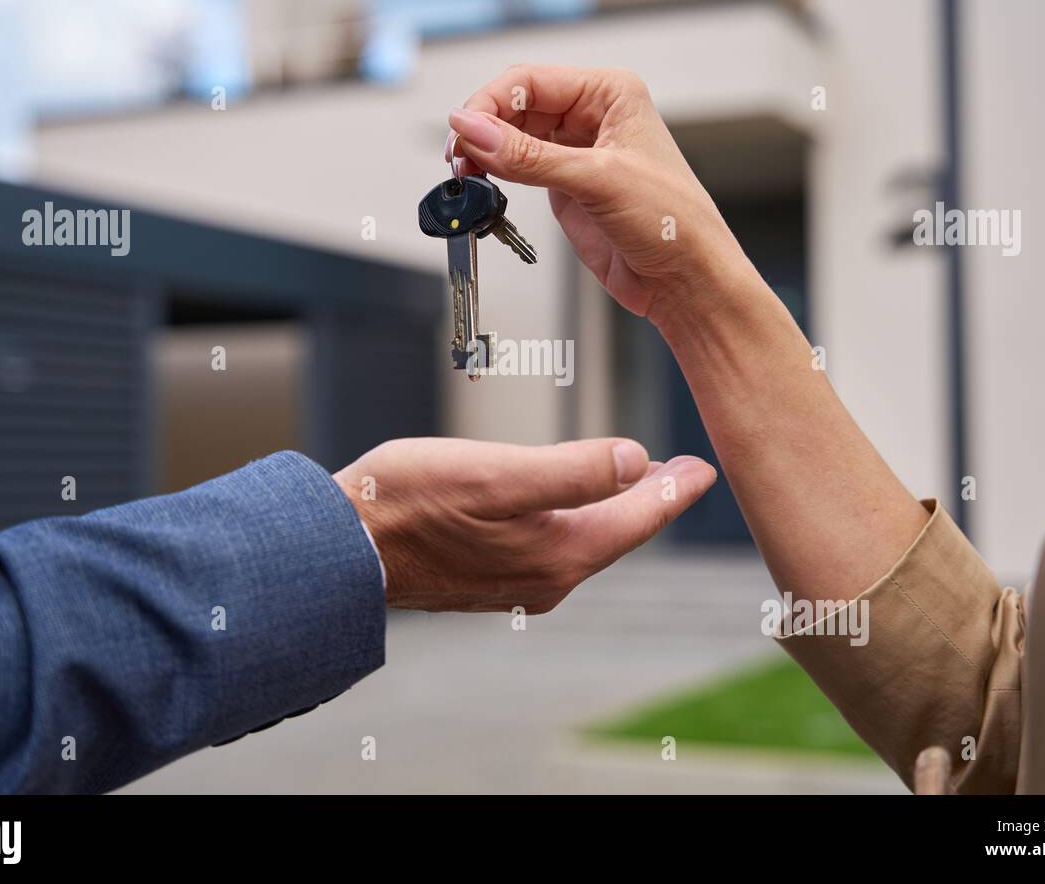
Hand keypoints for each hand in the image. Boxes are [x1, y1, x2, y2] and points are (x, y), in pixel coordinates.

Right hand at [333, 437, 715, 611]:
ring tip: (634, 483)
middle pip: (617, 533)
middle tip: (680, 473)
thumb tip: (635, 462)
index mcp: (558, 553)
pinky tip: (569, 507)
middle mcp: (545, 578)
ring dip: (615, 511)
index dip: (675, 489)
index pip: (637, 518)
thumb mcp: (498, 474)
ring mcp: (516, 583)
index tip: (704, 468)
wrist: (339, 550)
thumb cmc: (407, 504)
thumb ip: (573, 471)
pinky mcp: (488, 578)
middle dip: (652, 501)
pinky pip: (553, 549)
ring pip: (585, 542)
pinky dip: (577, 523)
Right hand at [445, 64, 752, 324]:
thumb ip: (529, 156)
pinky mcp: (565, 185)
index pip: (531, 80)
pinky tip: (484, 183)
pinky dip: (496, 174)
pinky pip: (518, 168)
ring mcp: (576, 152)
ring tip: (466, 172)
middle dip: (483, 128)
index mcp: (610, 94)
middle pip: (516, 106)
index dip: (491, 103)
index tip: (462, 130)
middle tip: (459, 157)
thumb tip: (473, 129)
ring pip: (512, 137)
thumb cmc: (673, 223)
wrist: (685, 281)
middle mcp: (593, 116)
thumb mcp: (597, 180)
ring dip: (486, 152)